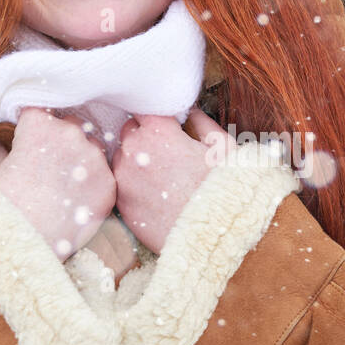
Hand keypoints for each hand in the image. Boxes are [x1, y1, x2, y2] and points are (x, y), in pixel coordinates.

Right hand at [0, 107, 115, 259]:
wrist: (19, 245)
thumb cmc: (1, 206)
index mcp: (39, 123)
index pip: (42, 110)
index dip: (36, 126)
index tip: (31, 140)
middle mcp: (70, 133)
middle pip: (72, 126)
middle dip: (62, 140)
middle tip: (48, 166)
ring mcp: (93, 158)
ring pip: (92, 148)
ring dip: (81, 160)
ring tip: (62, 186)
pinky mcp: (108, 184)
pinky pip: (105, 175)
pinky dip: (93, 184)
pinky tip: (76, 200)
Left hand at [111, 107, 236, 254]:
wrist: (215, 236)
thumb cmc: (224, 190)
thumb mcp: (222, 148)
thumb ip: (201, 123)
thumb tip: (190, 113)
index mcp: (158, 132)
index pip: (144, 108)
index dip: (157, 117)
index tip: (166, 126)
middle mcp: (134, 151)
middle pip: (129, 131)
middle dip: (144, 136)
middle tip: (166, 152)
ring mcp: (123, 179)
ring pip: (120, 159)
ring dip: (135, 161)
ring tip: (161, 177)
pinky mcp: (121, 205)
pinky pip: (121, 185)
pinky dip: (133, 186)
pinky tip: (155, 195)